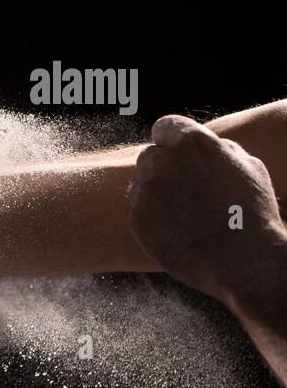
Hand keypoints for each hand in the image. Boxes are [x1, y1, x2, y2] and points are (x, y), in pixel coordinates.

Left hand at [128, 114, 286, 307]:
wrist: (242, 260)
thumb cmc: (252, 212)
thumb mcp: (249, 167)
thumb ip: (219, 149)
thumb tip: (204, 145)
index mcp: (192, 142)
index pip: (165, 127)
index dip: (171, 139)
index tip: (176, 152)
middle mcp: (163, 161)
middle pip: (150, 155)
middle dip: (164, 168)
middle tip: (186, 190)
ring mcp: (146, 190)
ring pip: (141, 183)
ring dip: (157, 192)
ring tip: (186, 213)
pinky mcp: (136, 218)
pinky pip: (138, 209)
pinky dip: (152, 216)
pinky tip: (177, 229)